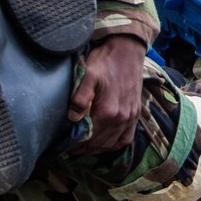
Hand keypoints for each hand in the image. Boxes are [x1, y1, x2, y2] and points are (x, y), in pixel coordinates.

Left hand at [68, 34, 145, 152]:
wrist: (127, 50)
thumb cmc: (105, 61)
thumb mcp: (88, 75)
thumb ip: (80, 97)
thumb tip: (72, 118)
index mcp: (107, 111)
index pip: (88, 138)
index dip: (75, 145)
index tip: (65, 148)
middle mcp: (121, 118)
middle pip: (99, 143)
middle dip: (83, 149)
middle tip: (70, 150)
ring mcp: (130, 117)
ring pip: (111, 143)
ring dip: (97, 148)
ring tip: (84, 148)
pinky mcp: (136, 113)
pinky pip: (126, 138)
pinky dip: (115, 144)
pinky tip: (106, 143)